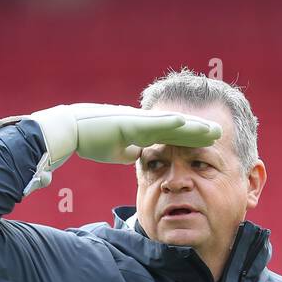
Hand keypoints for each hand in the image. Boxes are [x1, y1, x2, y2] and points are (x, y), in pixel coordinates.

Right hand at [0, 103, 221, 193]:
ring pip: (171, 124)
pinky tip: (192, 128)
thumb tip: (139, 160)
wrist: (59, 131)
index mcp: (136, 131)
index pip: (168, 136)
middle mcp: (138, 123)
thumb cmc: (84, 140)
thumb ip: (127, 153)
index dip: (188, 139)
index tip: (208, 143)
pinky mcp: (127, 122)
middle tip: (222, 133)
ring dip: (194, 128)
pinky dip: (175, 127)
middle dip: (198, 131)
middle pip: (175, 128)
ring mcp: (134, 121)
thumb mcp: (111, 151)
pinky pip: (156, 126)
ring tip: (216, 131)